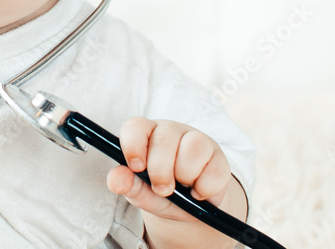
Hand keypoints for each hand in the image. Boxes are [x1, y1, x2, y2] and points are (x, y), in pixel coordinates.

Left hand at [106, 118, 231, 221]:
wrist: (189, 209)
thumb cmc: (159, 192)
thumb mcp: (140, 192)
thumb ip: (127, 185)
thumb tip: (115, 180)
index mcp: (145, 134)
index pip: (136, 126)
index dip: (134, 145)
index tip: (137, 167)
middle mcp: (170, 131)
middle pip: (165, 138)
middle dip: (161, 170)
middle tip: (162, 188)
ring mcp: (196, 139)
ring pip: (193, 148)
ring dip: (185, 177)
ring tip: (183, 187)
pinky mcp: (218, 156)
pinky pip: (215, 169)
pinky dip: (205, 188)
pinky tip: (198, 191)